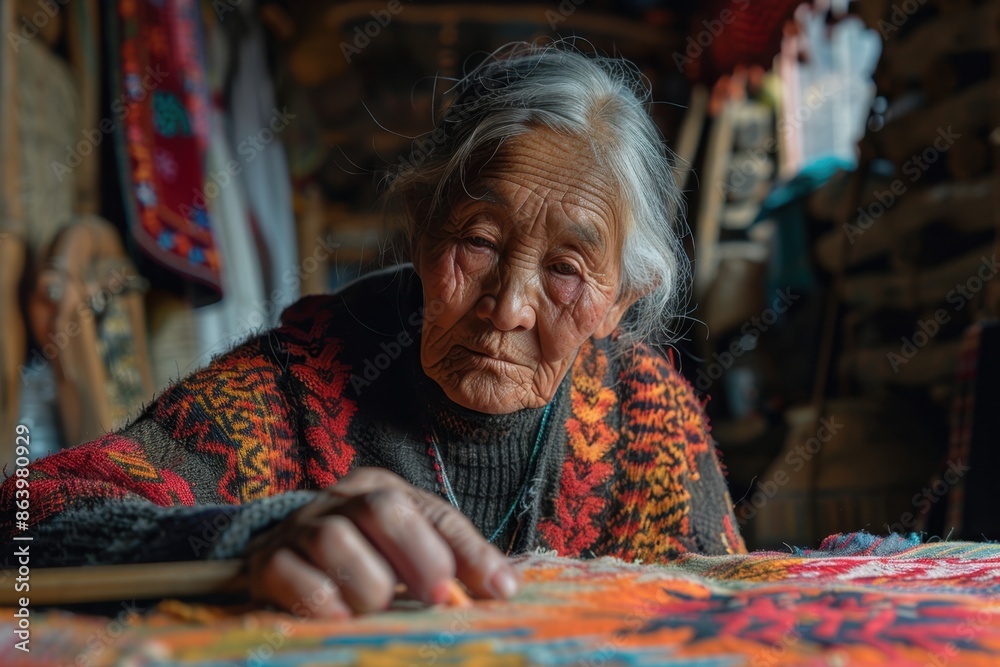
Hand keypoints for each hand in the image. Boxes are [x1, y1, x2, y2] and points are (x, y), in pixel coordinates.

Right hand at [246, 467, 519, 616]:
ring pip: (334, 539)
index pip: (433, 513)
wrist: (278, 561)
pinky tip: (340, 618)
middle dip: (417, 557)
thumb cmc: (361, 560)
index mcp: (381, 490)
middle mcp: (340, 500)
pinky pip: (290, 574)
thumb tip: (505, 587)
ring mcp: (300, 528)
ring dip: (367, 583)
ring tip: (378, 608)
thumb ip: (454, 562)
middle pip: (382, 509)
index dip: (467, 551)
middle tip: (436, 598)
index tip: (497, 590)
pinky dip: (320, 600)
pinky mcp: (268, 562)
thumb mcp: (410, 554)